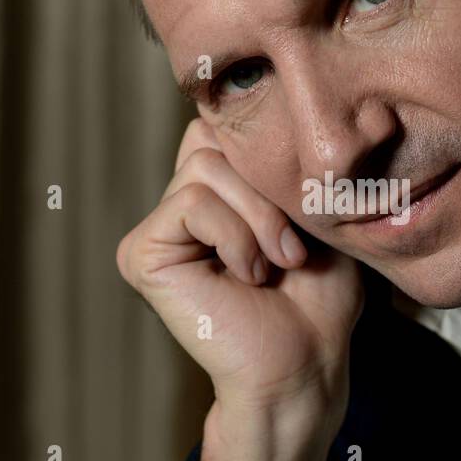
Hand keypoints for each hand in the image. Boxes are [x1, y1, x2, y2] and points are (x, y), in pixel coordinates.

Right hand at [116, 117, 364, 460]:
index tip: (301, 214)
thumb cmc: (319, 299)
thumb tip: (279, 94)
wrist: (305, 366)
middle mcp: (180, 203)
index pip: (226, 125)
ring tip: (276, 264)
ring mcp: (157, 229)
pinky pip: (189, 203)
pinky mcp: (142, 253)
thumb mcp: (316, 211)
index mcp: (217, 190)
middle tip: (292, 249)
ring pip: (203, 168)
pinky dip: (233, 237)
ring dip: (257, 218)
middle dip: (266, 190)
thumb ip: (286, 158)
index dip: (267, 156)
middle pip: (212, 138)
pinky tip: (247, 277)